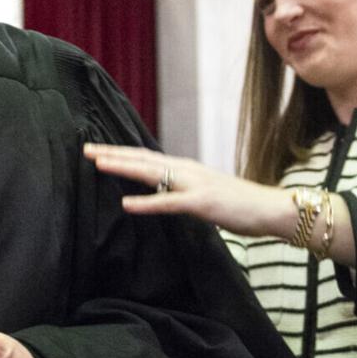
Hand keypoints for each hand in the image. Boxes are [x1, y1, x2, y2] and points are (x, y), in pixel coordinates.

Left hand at [82, 143, 295, 238]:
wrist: (270, 208)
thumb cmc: (239, 204)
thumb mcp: (203, 193)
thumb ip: (181, 190)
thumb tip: (160, 192)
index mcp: (185, 168)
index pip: (146, 157)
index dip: (120, 153)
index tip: (96, 150)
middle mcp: (186, 170)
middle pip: (142, 158)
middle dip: (113, 154)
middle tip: (86, 149)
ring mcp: (194, 184)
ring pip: (151, 173)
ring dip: (124, 167)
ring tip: (98, 164)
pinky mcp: (202, 203)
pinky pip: (169, 203)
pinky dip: (146, 203)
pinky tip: (126, 205)